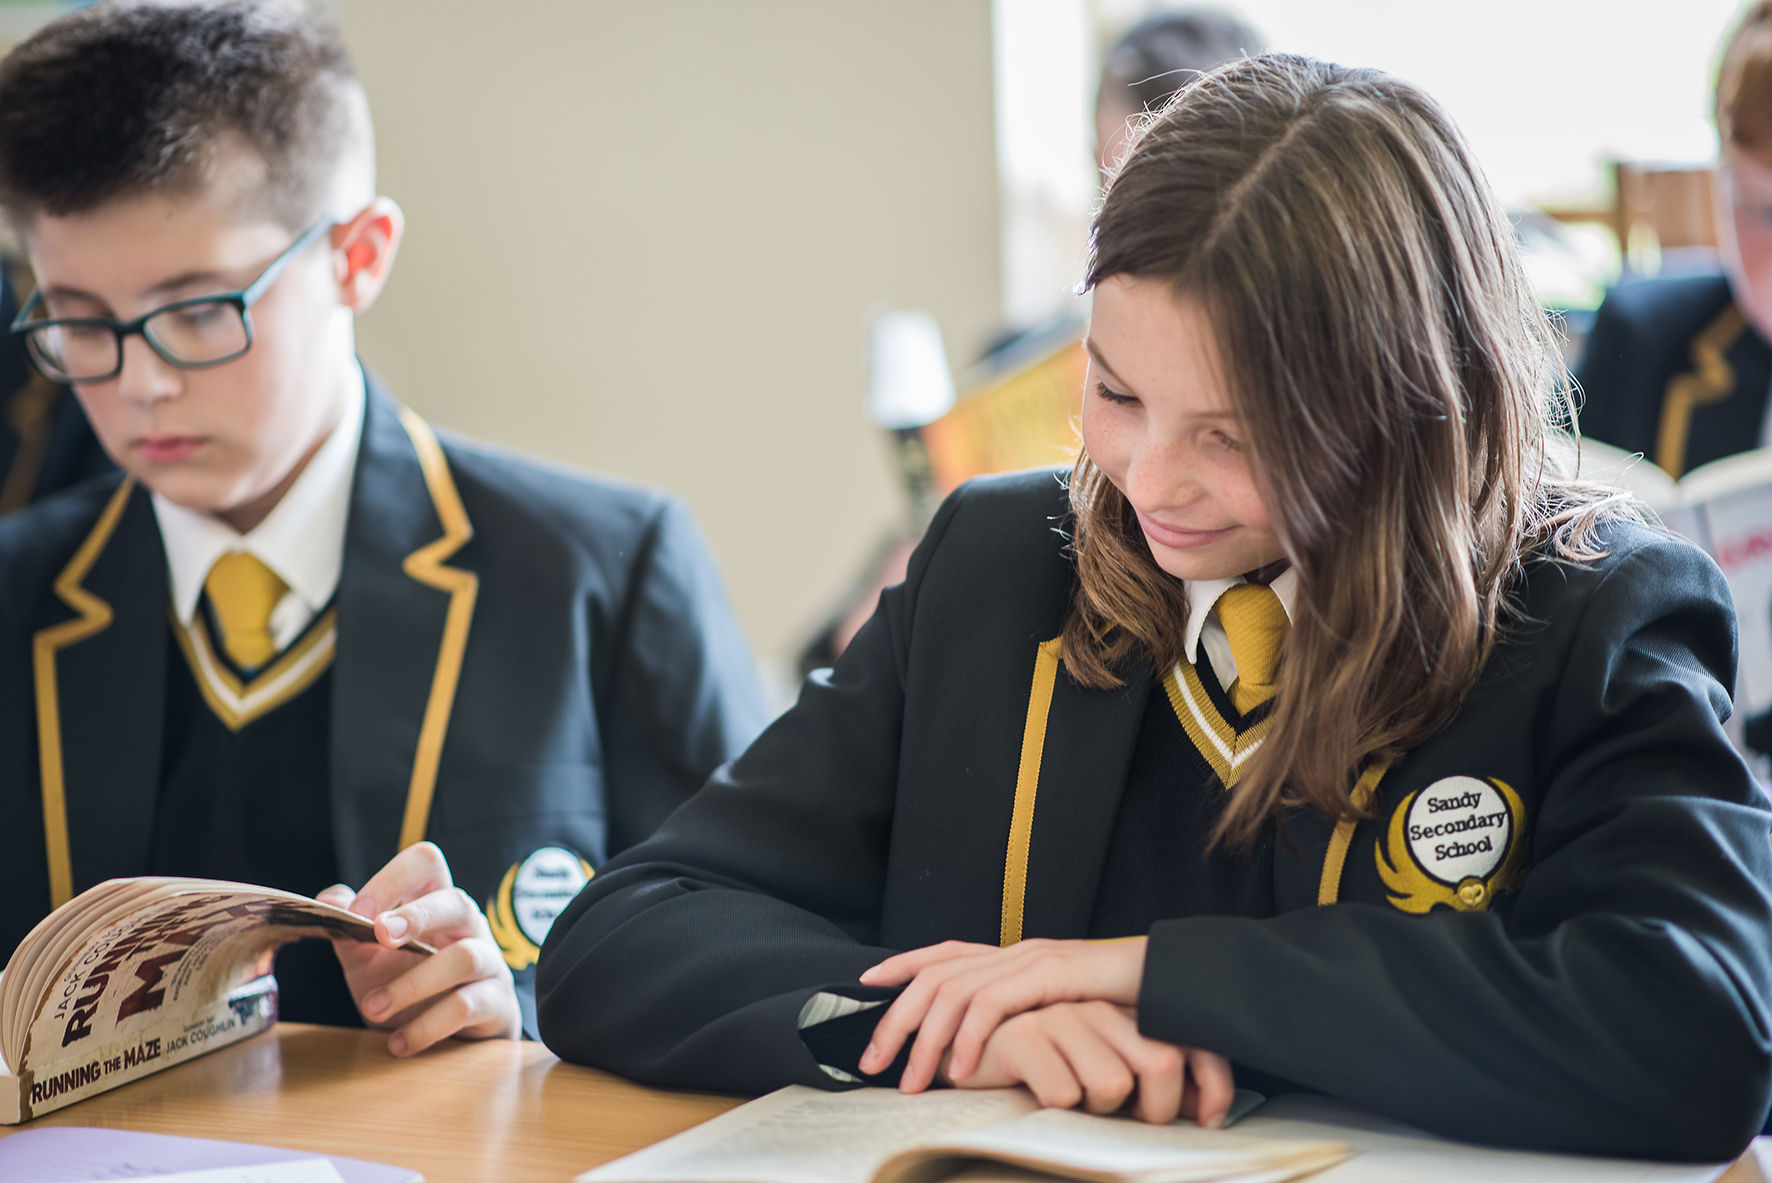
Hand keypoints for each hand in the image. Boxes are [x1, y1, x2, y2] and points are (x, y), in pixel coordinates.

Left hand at [317, 841, 520, 1054]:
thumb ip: (349, 929)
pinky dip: (426, 1026)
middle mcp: (467, 926)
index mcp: (435, 903)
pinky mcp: (496, 1002)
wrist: (450, 1037)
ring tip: (372, 1009)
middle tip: (379, 938)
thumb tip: (327, 900)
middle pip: (457, 901)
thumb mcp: (371, 957)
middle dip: (417, 916)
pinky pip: (467, 1006)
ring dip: (412, 984)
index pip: (427, 864)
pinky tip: (398, 1042)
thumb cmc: (408, 983)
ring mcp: (489, 962)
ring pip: (464, 957)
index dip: (393, 879)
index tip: (358, 913)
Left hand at [857, 937, 1147, 1091]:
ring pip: (954, 993)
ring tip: (912, 1080)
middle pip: (936, 977)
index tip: (867, 983)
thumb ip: (1032, 1024)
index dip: (904, 964)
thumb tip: (997, 1051)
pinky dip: (970, 1037)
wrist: (1179, 980)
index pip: (946, 953)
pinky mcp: (1050, 974)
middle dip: (896, 1019)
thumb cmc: (1130, 1004)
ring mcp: (1032, 960)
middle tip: (874, 1062)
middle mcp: (1017, 952)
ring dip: (925, 1040)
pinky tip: (961, 1068)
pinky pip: (994, 1004)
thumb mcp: (1068, 1014)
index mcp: (1017, 958)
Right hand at [958, 1001, 1234, 1126]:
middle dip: (1153, 1109)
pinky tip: (1038, 1102)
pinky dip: (1054, 1110)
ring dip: (1095, 1112)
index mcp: (1122, 1013)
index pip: (1189, 1046)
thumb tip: (1211, 1113)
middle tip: (1128, 1120)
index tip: (1206, 1118)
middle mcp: (1097, 1009)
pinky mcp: (1022, 1034)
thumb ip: (1157, 1086)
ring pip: (1113, 1084)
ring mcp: (1060, 1016)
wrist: (966, 1055)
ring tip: (1073, 1107)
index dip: (1211, 1087)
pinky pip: (1063, 1093)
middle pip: (1163, 1065)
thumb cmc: (1042, 1069)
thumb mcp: (1107, 1075)